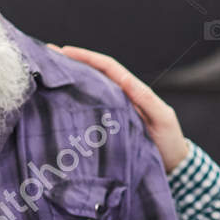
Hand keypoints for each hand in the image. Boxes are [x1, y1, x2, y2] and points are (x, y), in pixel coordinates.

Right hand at [50, 44, 187, 173]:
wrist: (172, 168)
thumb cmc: (169, 142)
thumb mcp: (162, 118)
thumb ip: (146, 100)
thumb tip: (126, 79)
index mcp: (132, 92)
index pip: (107, 68)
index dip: (86, 57)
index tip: (64, 51)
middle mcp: (120, 99)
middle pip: (93, 76)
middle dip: (71, 65)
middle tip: (47, 58)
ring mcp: (112, 114)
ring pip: (88, 93)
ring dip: (69, 83)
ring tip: (47, 77)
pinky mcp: (107, 130)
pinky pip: (88, 113)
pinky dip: (73, 105)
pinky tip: (56, 105)